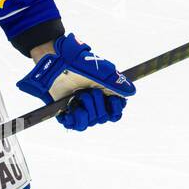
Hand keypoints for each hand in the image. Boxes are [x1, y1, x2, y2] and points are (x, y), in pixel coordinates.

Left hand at [17, 33, 133, 128]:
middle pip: (104, 118)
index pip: (116, 112)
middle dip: (98, 104)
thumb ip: (116, 82)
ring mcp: (80, 108)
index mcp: (104, 94)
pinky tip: (73, 108)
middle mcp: (93, 104)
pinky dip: (76, 119)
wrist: (55, 62)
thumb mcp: (100, 71)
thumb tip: (132, 92)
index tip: (113, 100)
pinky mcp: (66, 112)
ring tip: (78, 96)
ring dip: (87, 110)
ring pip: (91, 122)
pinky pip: (76, 126)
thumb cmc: (78, 62)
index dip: (116, 109)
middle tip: (89, 91)